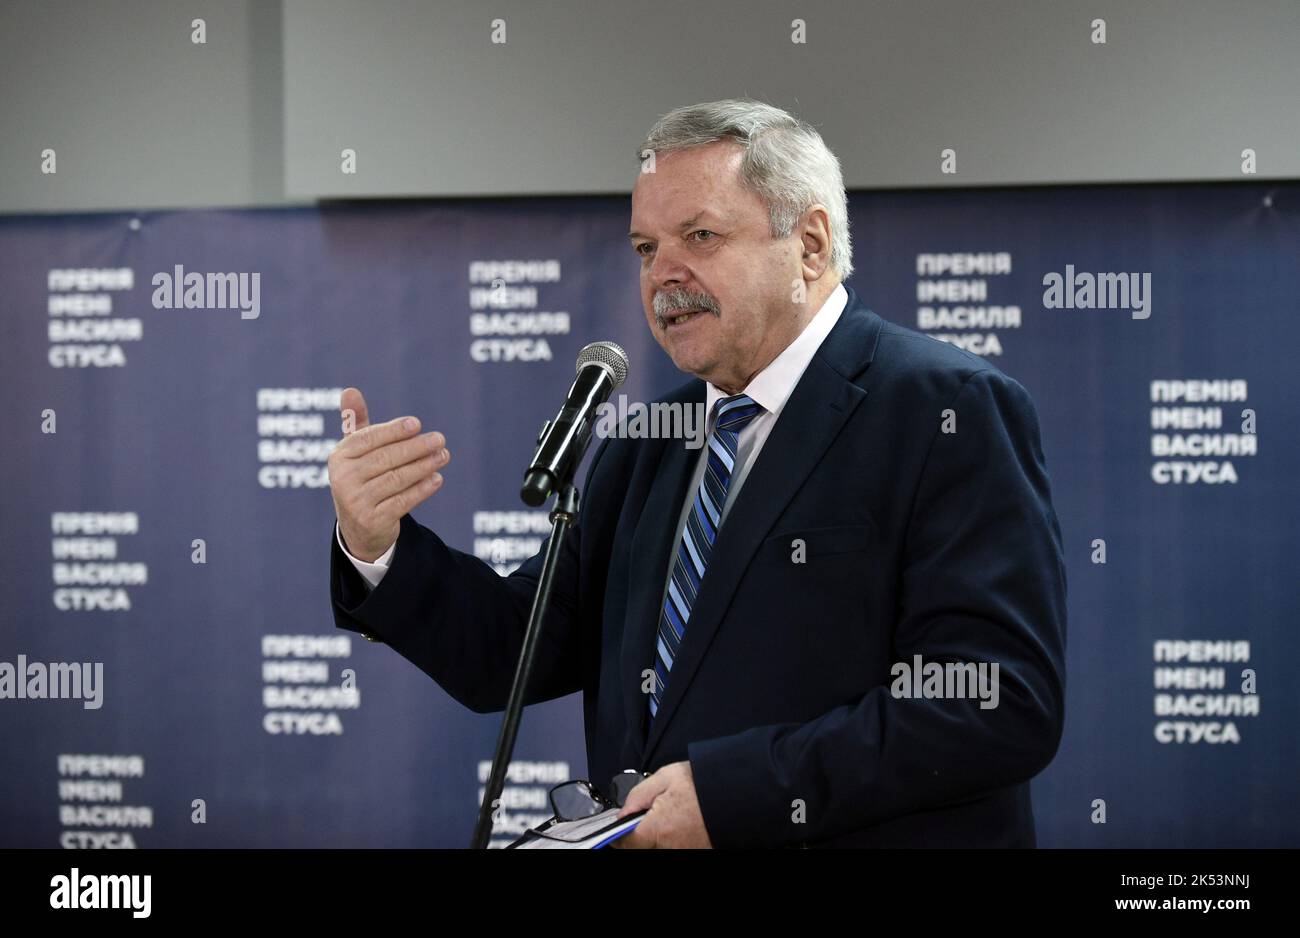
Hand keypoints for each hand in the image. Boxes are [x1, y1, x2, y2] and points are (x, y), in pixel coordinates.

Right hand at [327, 387, 450, 561]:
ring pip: (397, 479)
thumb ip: (355, 423)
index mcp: (338, 457)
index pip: (368, 439)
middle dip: (415, 447)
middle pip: (385, 459)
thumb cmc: (361, 478)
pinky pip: (403, 501)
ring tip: (444, 455)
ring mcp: (356, 502)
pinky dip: (422, 489)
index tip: (417, 424)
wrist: (359, 527)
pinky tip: (437, 478)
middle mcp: (343, 480)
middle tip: (439, 438)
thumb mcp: (355, 452)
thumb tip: (350, 389)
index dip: (394, 430)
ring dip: (424, 466)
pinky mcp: (373, 521)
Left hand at [612, 761, 712, 848]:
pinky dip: (677, 837)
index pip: (624, 844)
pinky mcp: (698, 852)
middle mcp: (670, 848)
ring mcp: (685, 852)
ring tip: (676, 816)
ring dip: (662, 835)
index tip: (625, 823)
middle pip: (643, 847)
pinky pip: (678, 846)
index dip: (621, 833)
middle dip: (644, 832)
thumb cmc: (705, 784)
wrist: (740, 792)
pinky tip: (686, 823)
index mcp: (657, 830)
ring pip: (661, 846)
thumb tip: (624, 813)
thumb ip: (638, 795)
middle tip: (656, 813)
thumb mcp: (665, 777)